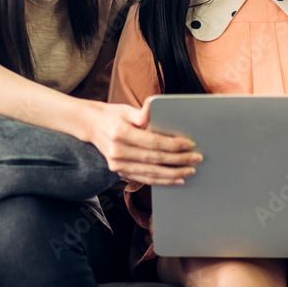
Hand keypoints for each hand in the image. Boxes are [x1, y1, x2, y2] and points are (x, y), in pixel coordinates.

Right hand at [85, 101, 200, 185]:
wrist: (91, 126)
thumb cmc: (114, 116)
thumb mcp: (127, 110)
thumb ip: (143, 112)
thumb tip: (153, 105)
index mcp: (120, 134)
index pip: (153, 142)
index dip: (173, 145)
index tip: (190, 144)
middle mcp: (117, 152)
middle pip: (154, 159)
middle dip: (178, 160)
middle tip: (196, 158)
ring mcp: (117, 165)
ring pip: (150, 173)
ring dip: (173, 174)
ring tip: (190, 171)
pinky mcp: (119, 172)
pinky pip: (143, 179)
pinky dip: (161, 181)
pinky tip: (176, 180)